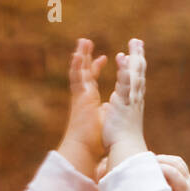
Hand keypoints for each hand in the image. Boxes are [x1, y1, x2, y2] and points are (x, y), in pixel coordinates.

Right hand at [57, 38, 107, 176]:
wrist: (85, 148)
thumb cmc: (94, 140)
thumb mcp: (104, 120)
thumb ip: (106, 112)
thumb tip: (113, 111)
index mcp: (90, 100)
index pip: (92, 80)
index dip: (96, 68)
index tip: (104, 57)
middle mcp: (84, 96)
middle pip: (84, 71)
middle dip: (86, 56)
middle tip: (86, 41)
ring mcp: (80, 96)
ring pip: (78, 71)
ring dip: (80, 56)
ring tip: (83, 41)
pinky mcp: (79, 98)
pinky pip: (76, 79)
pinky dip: (77, 67)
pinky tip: (77, 55)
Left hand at [102, 38, 147, 161]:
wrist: (126, 151)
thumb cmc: (122, 141)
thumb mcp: (121, 122)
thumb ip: (120, 112)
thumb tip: (115, 108)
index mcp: (133, 103)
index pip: (136, 81)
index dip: (136, 67)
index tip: (135, 55)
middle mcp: (135, 99)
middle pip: (139, 74)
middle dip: (138, 57)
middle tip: (137, 41)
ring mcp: (130, 100)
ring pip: (134, 75)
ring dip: (135, 58)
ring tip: (134, 43)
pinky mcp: (123, 102)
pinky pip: (124, 82)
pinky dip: (124, 69)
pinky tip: (121, 57)